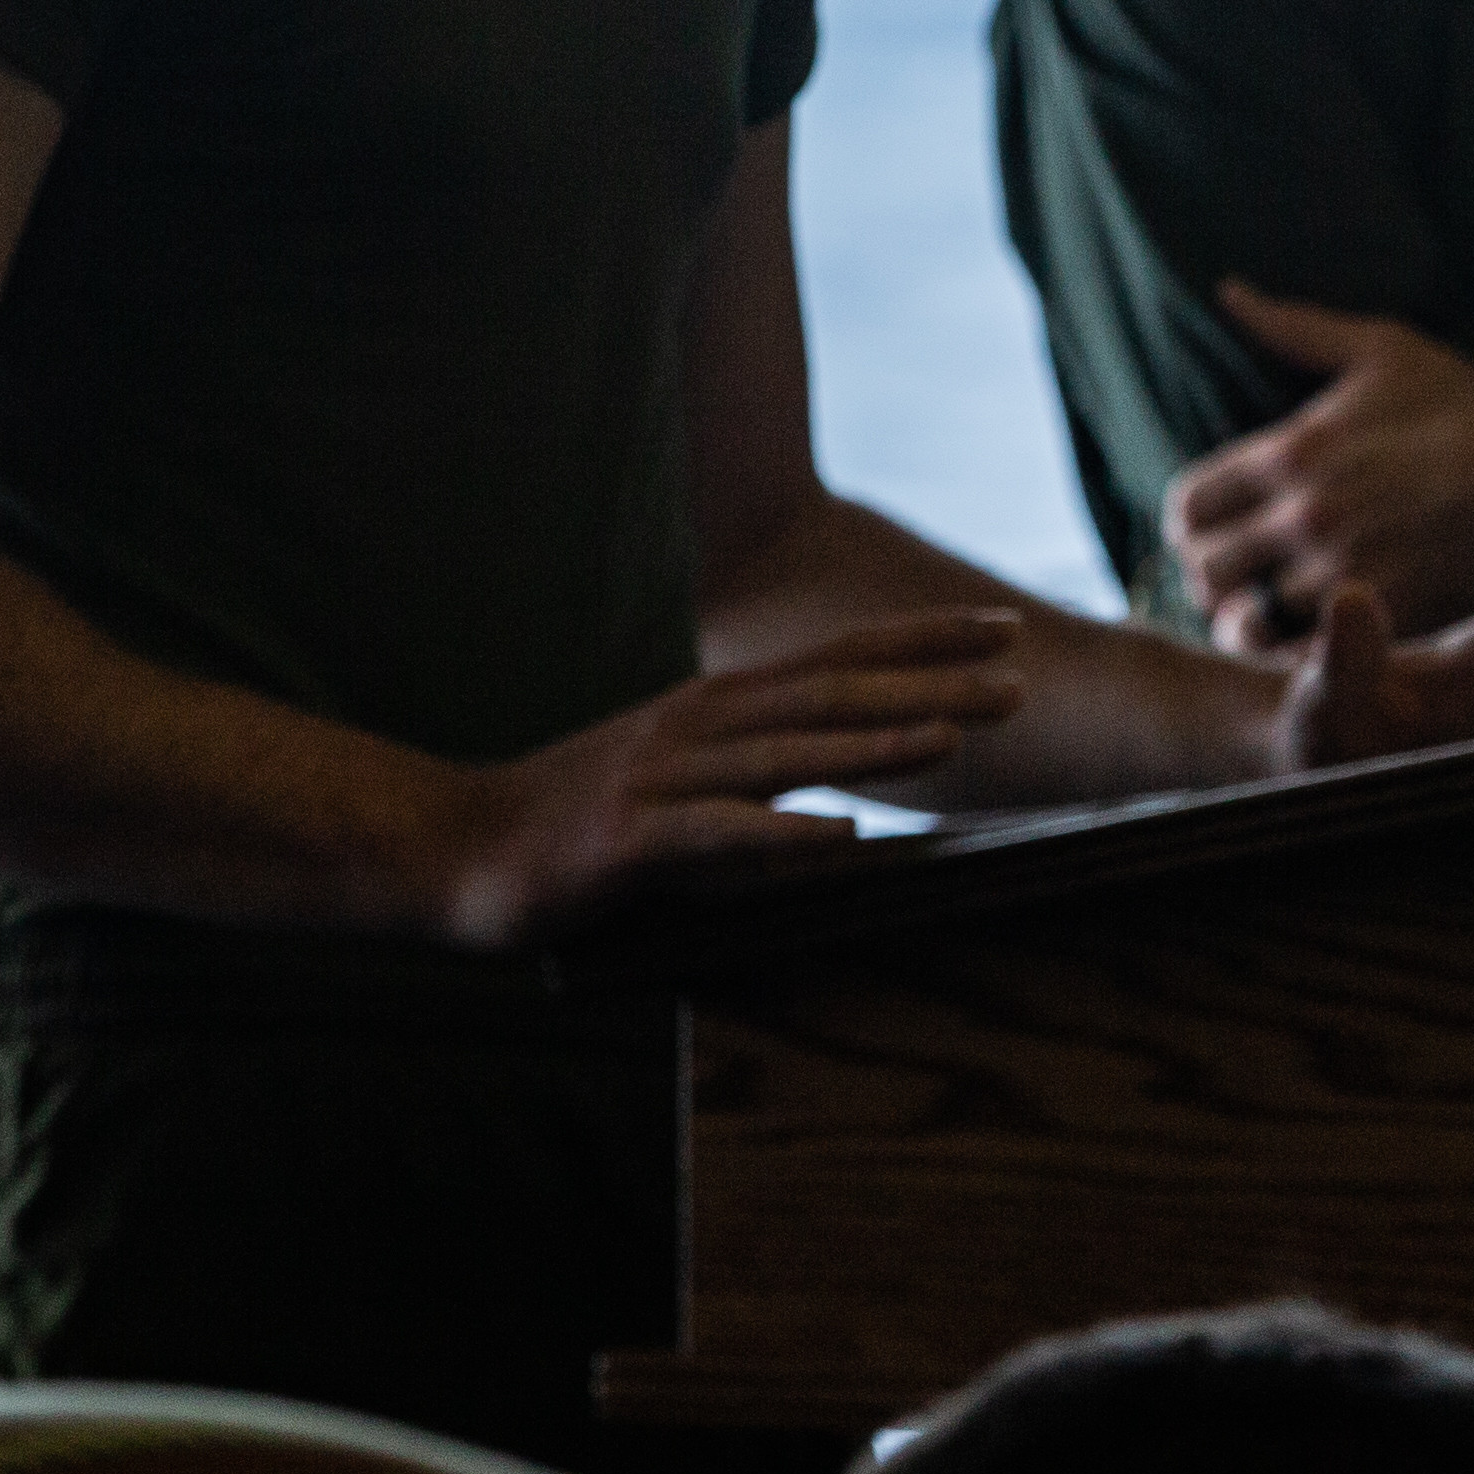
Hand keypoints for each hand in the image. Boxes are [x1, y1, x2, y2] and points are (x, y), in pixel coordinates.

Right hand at [430, 611, 1023, 949]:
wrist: (454, 845)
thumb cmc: (574, 819)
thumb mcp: (677, 778)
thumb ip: (753, 770)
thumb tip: (844, 793)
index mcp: (717, 704)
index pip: (838, 659)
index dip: (923, 641)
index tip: (1003, 628)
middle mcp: (698, 724)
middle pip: (832, 694)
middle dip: (930, 685)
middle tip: (1019, 683)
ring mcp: (663, 777)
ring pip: (786, 754)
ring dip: (874, 746)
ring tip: (953, 737)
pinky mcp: (628, 841)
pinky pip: (718, 836)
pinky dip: (784, 833)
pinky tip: (844, 839)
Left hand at [1174, 282, 1473, 645]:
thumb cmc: (1462, 397)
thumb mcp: (1379, 346)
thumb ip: (1292, 326)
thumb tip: (1228, 291)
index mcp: (1291, 452)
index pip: (1187, 510)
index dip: (1191, 525)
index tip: (1214, 529)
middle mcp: (1308, 517)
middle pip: (1204, 575)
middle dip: (1212, 579)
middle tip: (1240, 578)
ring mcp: (1349, 573)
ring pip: (1249, 625)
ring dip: (1254, 622)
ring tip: (1274, 612)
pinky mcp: (1392, 615)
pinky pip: (1311, 657)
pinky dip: (1304, 653)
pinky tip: (1321, 634)